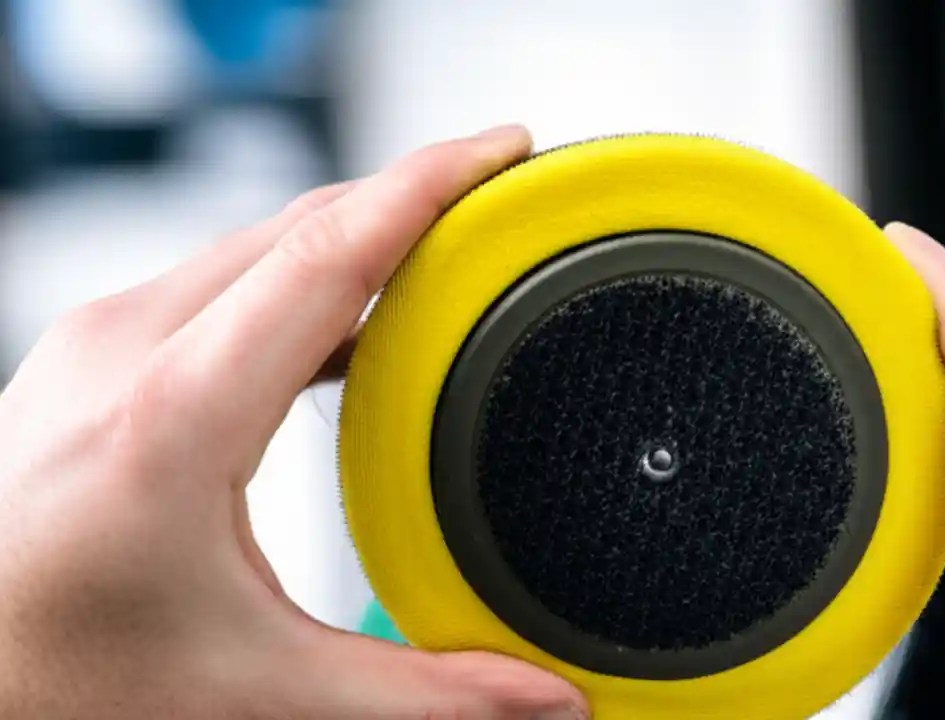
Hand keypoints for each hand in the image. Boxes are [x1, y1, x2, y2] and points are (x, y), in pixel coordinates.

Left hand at [0, 126, 588, 719]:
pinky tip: (352, 309)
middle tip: (505, 188)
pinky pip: (221, 272)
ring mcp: (100, 339)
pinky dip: (304, 268)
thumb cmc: (59, 677)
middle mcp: (124, 350)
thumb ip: (424, 694)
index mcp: (172, 417)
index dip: (427, 186)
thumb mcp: (260, 692)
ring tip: (446, 242)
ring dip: (356, 226)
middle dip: (412, 191)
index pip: (327, 254)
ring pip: (256, 239)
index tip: (503, 147)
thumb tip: (547, 703)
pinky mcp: (95, 350)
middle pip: (299, 224)